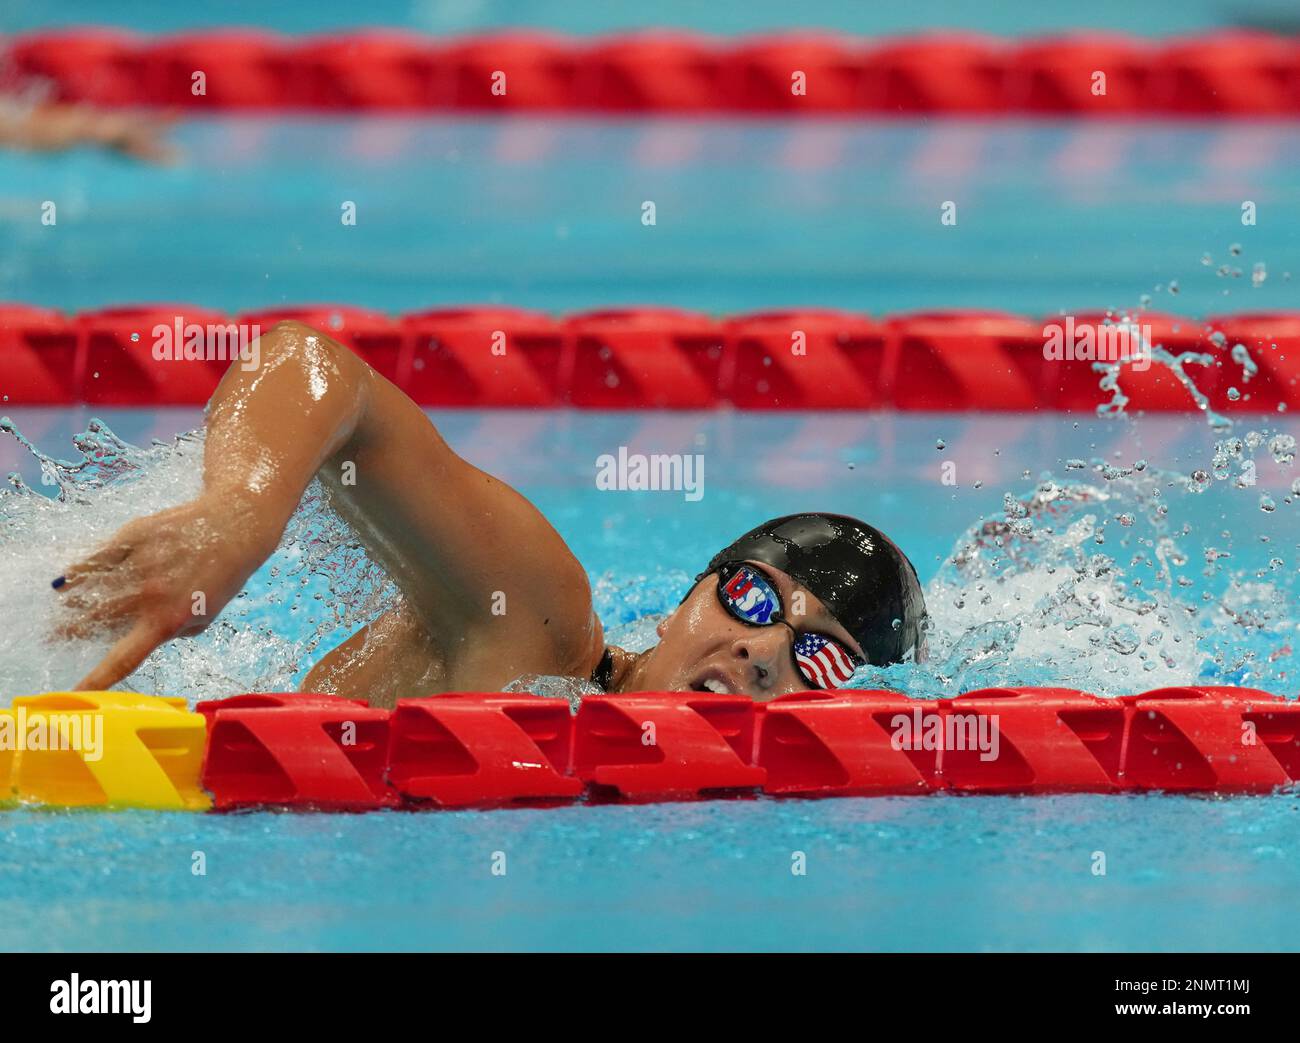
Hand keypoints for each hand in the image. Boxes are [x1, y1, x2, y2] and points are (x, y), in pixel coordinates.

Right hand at [54, 494, 275, 689]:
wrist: (233, 527)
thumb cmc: (222, 577)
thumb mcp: (203, 617)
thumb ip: (169, 631)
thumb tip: (131, 637)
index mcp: (167, 621)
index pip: (123, 659)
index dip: (96, 679)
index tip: (73, 694)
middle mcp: (149, 594)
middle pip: (93, 621)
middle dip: (70, 632)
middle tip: (54, 636)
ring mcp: (139, 563)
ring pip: (89, 589)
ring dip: (71, 603)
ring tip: (62, 609)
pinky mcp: (133, 536)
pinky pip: (95, 558)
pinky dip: (79, 570)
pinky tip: (68, 579)